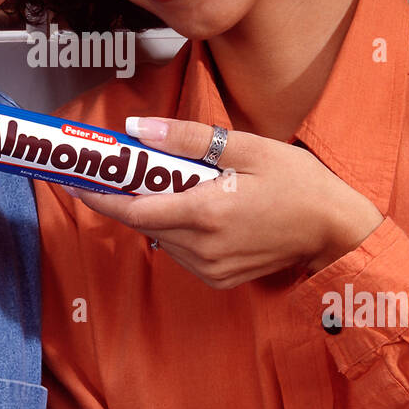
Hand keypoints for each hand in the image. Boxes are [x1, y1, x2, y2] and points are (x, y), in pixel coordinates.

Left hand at [71, 117, 383, 288]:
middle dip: (128, 196)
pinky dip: (178, 229)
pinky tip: (198, 207)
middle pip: (143, 222)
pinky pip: (182, 252)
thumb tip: (139, 129)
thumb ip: (189, 139)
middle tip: (121, 168)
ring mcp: (211, 268)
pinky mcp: (220, 279)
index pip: (133, 209)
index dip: (98, 196)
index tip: (73, 179)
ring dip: (156, 211)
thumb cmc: (299, 184)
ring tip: (172, 182)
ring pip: (161, 238)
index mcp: (206, 213)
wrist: (336, 231)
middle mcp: (203, 248)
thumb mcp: (247, 147)